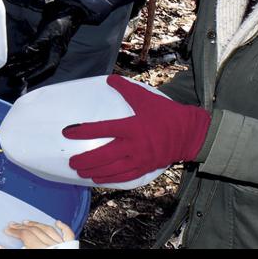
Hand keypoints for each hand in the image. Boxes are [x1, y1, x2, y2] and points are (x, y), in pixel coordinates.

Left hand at [3, 0, 83, 89]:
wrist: (64, 13)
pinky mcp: (42, 46)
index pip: (48, 67)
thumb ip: (38, 42)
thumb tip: (27, 52)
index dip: (37, 74)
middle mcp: (52, 54)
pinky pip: (31, 55)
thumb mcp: (48, 31)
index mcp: (57, 52)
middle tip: (13, 80)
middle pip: (39, 68)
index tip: (26, 79)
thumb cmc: (59, 22)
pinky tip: (13, 60)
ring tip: (9, 71)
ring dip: (21, 67)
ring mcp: (47, 51)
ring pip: (33, 62)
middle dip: (26, 74)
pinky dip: (22, 58)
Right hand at [4, 220, 75, 248]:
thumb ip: (13, 252)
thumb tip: (1, 246)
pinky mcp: (70, 246)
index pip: (25, 235)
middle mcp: (52, 245)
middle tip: (13, 225)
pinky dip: (63, 227)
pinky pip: (67, 234)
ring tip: (28, 222)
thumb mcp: (25, 258)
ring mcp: (62, 245)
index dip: (15, 231)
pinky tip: (57, 222)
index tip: (8, 230)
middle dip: (22, 227)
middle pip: (35, 231)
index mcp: (40, 249)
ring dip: (37, 224)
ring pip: (48, 230)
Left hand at [63, 75, 210, 183]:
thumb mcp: (146, 98)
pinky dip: (109, 179)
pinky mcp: (144, 168)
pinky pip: (123, 177)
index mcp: (132, 127)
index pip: (102, 129)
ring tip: (80, 172)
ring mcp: (139, 159)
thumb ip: (126, 89)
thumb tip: (110, 78)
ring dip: (93, 172)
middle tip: (71, 161)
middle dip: (85, 160)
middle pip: (103, 156)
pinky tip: (98, 180)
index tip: (68, 131)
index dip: (83, 131)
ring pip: (111, 170)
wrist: (189, 134)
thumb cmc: (167, 114)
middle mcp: (133, 145)